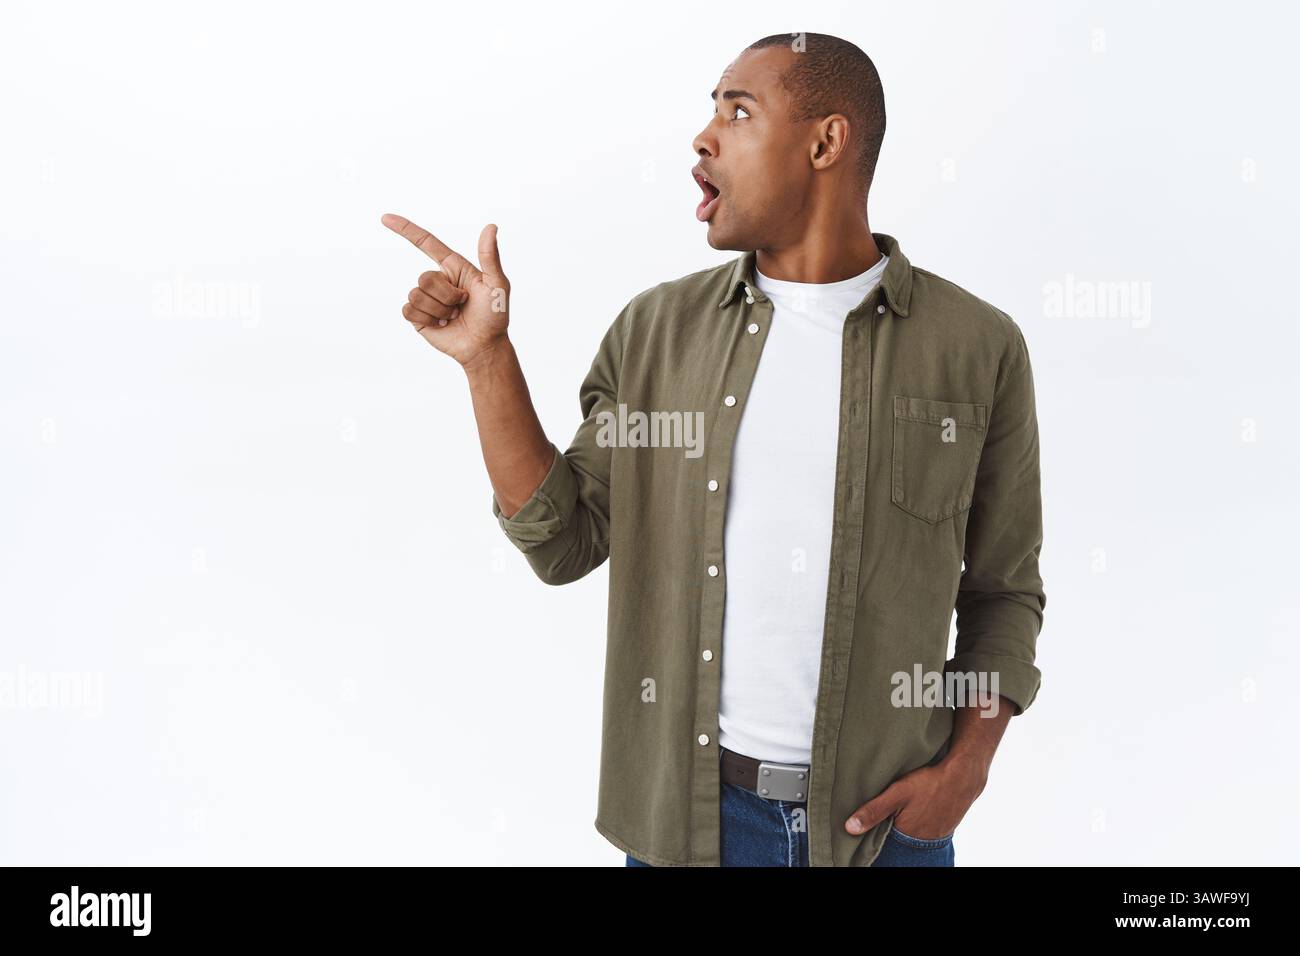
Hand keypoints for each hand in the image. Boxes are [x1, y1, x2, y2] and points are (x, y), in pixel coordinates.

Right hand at [381, 213, 511, 367]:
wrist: (484, 347)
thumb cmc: (494, 316)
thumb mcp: (497, 284)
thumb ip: (490, 257)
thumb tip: (491, 227)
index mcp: (453, 267)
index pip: (426, 243)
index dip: (405, 229)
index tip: (385, 218)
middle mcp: (438, 280)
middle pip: (425, 277)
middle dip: (446, 295)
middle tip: (462, 305)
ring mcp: (426, 298)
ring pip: (417, 295)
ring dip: (439, 310)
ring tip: (454, 317)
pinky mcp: (418, 317)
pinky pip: (408, 310)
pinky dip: (427, 319)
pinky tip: (441, 325)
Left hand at [844, 755, 986, 839]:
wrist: (964, 777)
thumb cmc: (930, 783)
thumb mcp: (897, 793)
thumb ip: (873, 811)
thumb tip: (849, 828)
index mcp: (908, 835)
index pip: (884, 843)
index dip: (874, 837)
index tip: (863, 833)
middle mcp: (922, 841)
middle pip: (898, 841)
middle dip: (887, 833)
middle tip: (880, 821)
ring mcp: (935, 835)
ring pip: (911, 836)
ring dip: (902, 828)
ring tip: (896, 817)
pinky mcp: (944, 827)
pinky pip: (924, 830)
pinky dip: (916, 824)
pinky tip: (913, 813)